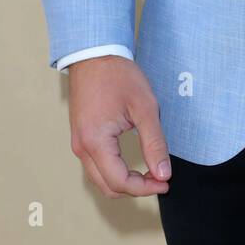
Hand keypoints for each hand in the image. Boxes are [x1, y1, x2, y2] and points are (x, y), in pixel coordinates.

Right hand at [67, 55, 170, 197]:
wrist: (94, 55)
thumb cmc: (118, 76)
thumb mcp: (144, 108)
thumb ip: (154, 143)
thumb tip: (163, 174)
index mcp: (95, 142)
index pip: (120, 182)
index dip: (145, 188)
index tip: (165, 182)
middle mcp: (82, 147)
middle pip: (108, 186)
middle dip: (135, 188)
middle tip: (160, 178)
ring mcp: (79, 143)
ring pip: (100, 179)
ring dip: (124, 182)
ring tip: (149, 172)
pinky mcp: (81, 137)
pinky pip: (96, 166)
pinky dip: (114, 171)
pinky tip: (132, 164)